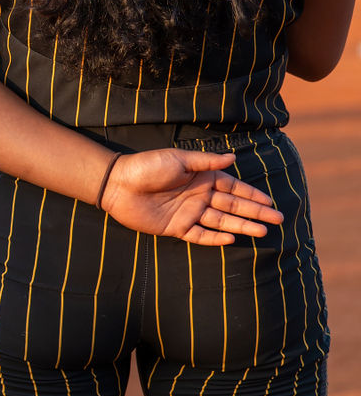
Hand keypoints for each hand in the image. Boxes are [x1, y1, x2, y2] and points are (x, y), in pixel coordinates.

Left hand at [99, 150, 282, 245]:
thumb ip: (206, 161)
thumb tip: (233, 157)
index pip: (232, 188)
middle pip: (232, 206)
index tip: (271, 202)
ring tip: (263, 231)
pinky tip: (232, 238)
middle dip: (255, 212)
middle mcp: (198, 196)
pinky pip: (200, 235)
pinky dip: (216, 238)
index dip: (252, 195)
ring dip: (242, 226)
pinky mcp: (176, 227)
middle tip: (278, 220)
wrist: (117, 184)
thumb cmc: (146, 166)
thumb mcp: (177, 159)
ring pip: (221, 221)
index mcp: (200, 178)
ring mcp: (188, 212)